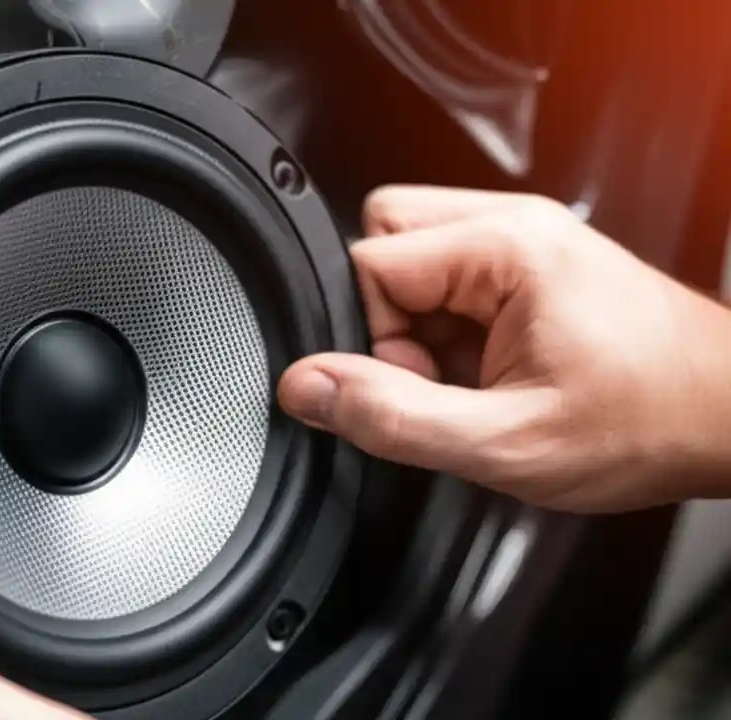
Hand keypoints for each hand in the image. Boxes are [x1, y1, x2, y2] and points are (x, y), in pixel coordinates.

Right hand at [278, 185, 730, 511]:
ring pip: (415, 258)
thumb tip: (309, 388)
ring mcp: (527, 241)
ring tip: (473, 372)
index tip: (422, 381)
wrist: (728, 419)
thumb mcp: (504, 444)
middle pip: (385, 240)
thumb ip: (394, 418)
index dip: (376, 337)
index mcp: (506, 249)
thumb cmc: (649, 422)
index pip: (369, 261)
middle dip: (389, 317)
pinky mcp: (535, 264)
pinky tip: (492, 367)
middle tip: (440, 372)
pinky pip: (452, 277)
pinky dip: (453, 327)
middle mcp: (516, 227)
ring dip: (422, 324)